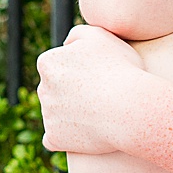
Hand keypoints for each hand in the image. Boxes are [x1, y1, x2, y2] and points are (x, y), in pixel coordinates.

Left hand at [36, 25, 148, 155]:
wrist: (130, 108)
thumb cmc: (120, 68)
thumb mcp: (99, 36)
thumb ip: (77, 34)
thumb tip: (65, 45)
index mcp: (48, 62)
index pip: (58, 65)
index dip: (80, 69)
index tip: (98, 75)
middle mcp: (42, 88)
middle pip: (55, 89)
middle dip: (71, 91)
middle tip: (100, 95)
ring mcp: (47, 114)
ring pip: (56, 112)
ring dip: (70, 113)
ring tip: (99, 114)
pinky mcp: (54, 137)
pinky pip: (53, 138)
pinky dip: (64, 138)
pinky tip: (80, 135)